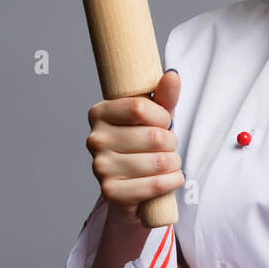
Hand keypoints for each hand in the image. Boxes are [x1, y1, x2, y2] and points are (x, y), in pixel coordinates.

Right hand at [86, 70, 184, 225]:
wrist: (135, 189)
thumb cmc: (145, 147)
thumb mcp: (156, 118)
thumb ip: (164, 96)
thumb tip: (172, 76)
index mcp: (99, 113)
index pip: (139, 107)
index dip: (163, 117)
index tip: (165, 123)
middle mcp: (94, 139)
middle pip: (153, 136)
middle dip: (172, 143)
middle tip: (169, 147)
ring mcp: (100, 167)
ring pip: (157, 161)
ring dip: (174, 163)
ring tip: (169, 163)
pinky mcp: (110, 191)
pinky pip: (154, 185)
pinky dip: (171, 181)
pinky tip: (171, 178)